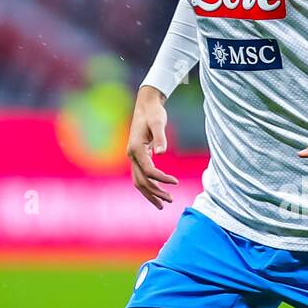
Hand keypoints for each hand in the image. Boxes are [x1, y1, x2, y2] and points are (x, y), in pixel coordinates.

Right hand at [127, 85, 178, 209]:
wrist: (146, 104)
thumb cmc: (154, 112)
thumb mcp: (158, 122)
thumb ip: (160, 137)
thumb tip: (162, 152)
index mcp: (135, 149)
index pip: (149, 171)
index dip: (162, 179)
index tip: (176, 182)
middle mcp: (131, 155)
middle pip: (141, 181)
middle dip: (155, 193)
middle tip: (170, 201)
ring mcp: (133, 156)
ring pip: (139, 181)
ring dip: (151, 193)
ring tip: (164, 203)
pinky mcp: (138, 155)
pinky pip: (142, 175)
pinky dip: (149, 184)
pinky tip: (159, 190)